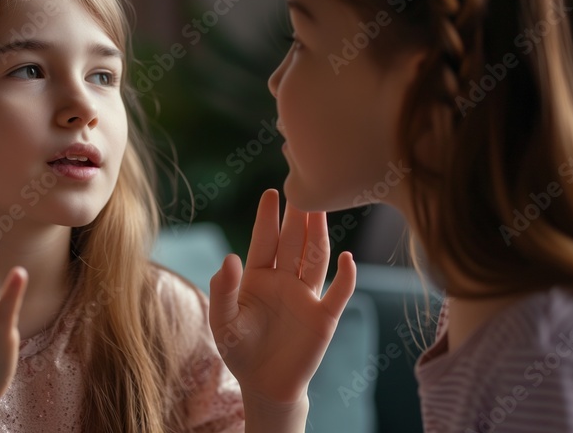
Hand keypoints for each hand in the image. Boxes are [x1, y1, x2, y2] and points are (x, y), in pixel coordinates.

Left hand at [209, 189, 355, 406]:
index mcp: (257, 277)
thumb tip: (229, 257)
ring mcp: (305, 297)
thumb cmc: (240, 350)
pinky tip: (348, 257)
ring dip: (319, 235)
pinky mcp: (323, 317)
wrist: (265, 386)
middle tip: (303, 186)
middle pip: (293, 242)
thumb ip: (223, 290)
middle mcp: (284, 280)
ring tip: (322, 209)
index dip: (268, 218)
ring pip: (315, 259)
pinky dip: (346, 276)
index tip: (271, 192)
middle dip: (297, 216)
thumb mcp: (223, 321)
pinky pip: (337, 293)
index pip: (264, 241)